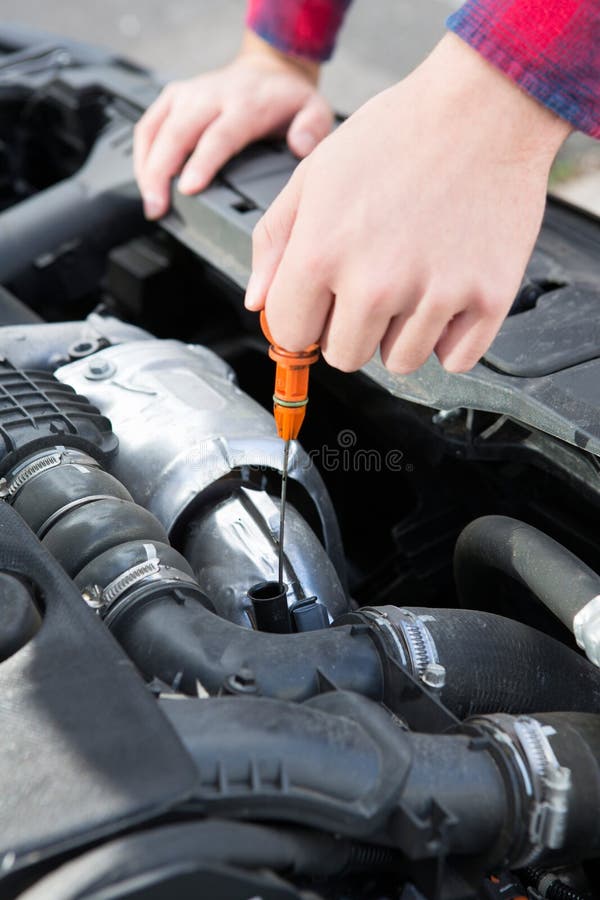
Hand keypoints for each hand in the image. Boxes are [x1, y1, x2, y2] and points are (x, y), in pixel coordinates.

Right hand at [134, 30, 331, 219]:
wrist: (269, 71)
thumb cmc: (288, 100)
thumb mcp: (315, 110)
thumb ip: (313, 129)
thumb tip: (300, 147)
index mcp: (246, 103)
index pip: (219, 135)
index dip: (201, 163)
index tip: (187, 188)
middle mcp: (212, 95)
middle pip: (178, 132)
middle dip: (161, 171)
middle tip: (158, 206)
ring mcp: (189, 95)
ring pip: (156, 128)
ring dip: (146, 166)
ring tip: (150, 202)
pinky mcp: (174, 98)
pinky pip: (148, 124)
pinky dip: (141, 153)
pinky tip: (144, 181)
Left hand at [246, 34, 570, 374]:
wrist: (482, 106)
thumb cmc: (397, 134)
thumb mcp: (314, 175)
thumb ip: (275, 242)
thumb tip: (258, 303)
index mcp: (321, 256)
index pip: (292, 336)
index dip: (304, 320)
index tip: (321, 305)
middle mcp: (375, 285)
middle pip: (346, 357)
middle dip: (352, 328)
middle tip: (374, 283)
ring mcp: (435, 295)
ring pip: (400, 362)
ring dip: (402, 333)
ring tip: (414, 280)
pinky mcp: (488, 298)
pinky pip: (456, 359)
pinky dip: (451, 336)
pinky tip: (448, 293)